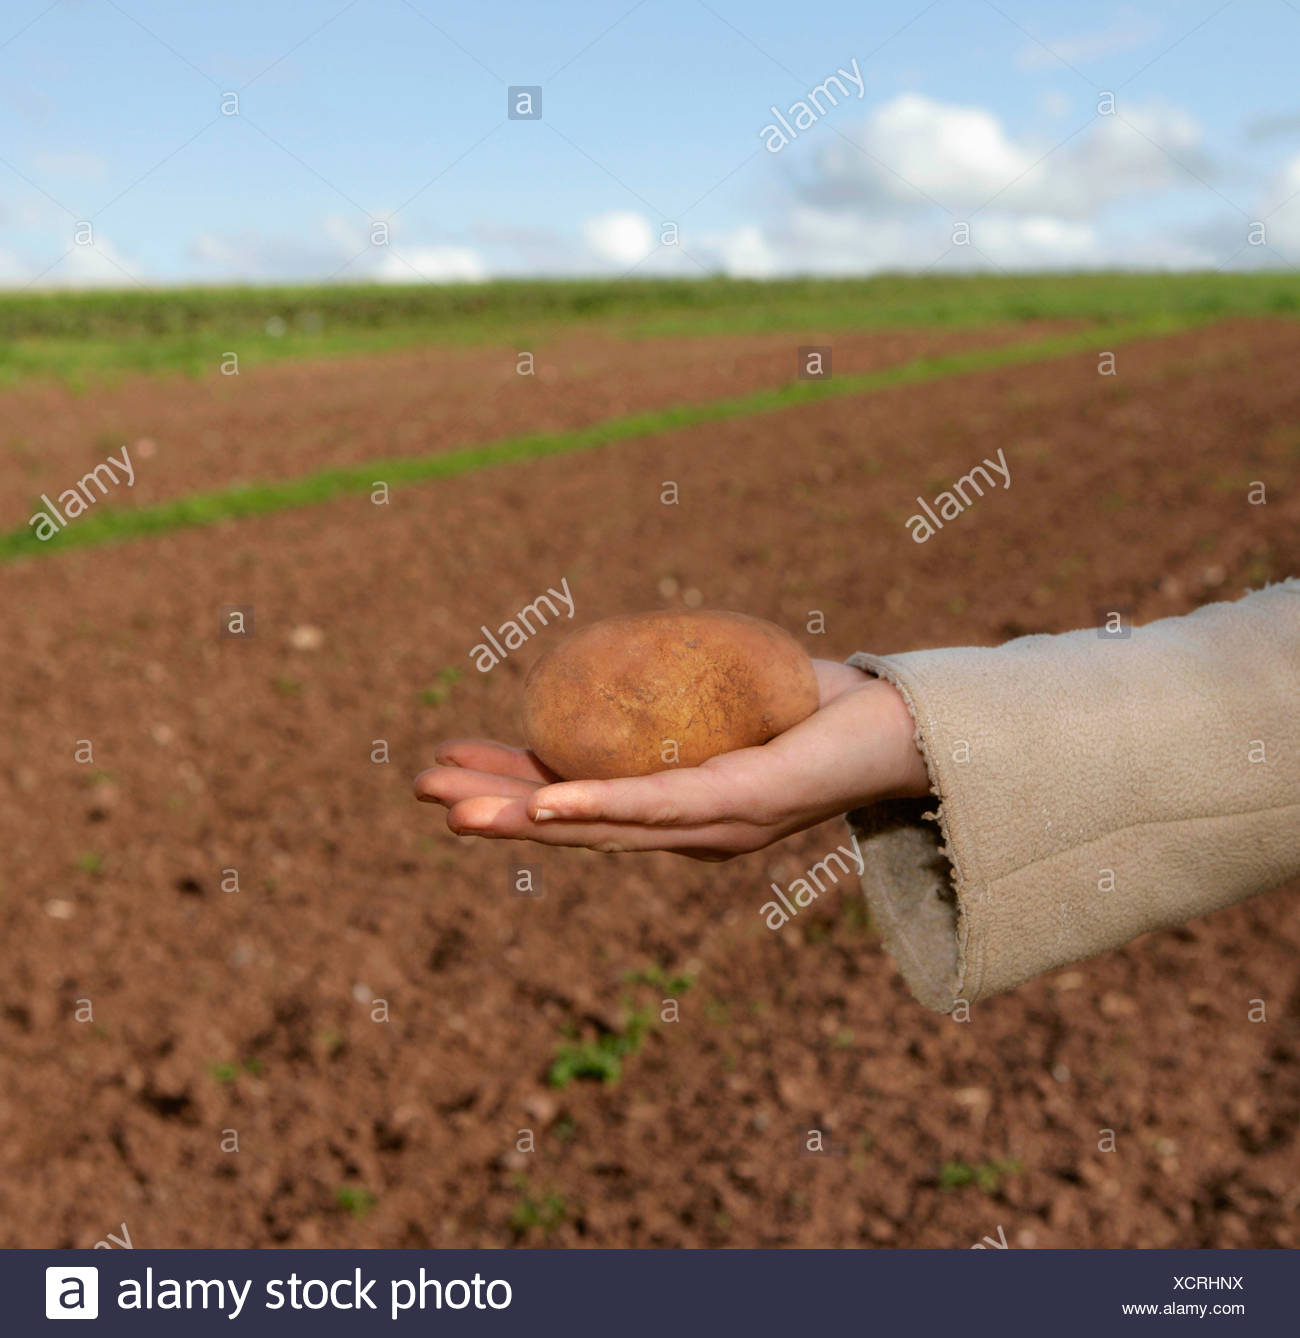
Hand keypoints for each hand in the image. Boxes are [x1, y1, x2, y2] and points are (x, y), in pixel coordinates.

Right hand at [413, 660, 927, 860]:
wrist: (913, 721)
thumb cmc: (818, 706)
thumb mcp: (730, 696)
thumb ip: (679, 693)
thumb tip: (628, 655)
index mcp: (679, 809)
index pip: (581, 801)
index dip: (512, 788)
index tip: (449, 768)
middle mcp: (691, 830)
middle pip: (578, 827)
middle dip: (496, 812)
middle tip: (422, 791)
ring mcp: (719, 824)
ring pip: (606, 828)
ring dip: (526, 821)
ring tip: (455, 809)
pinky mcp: (750, 803)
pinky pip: (664, 807)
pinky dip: (600, 810)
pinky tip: (547, 809)